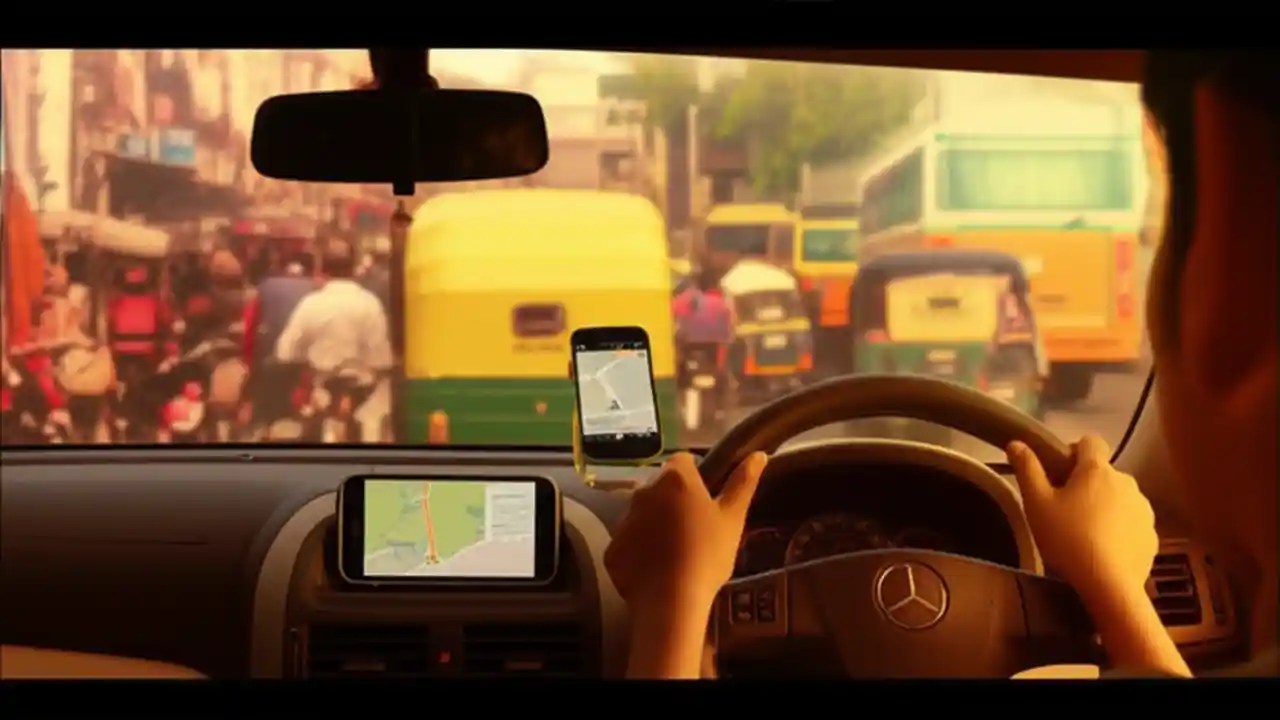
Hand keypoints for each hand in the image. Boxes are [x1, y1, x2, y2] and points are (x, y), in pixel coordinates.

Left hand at [605, 451, 767, 613]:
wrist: (672, 600)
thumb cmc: (708, 554)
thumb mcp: (733, 518)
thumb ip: (743, 483)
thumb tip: (758, 454)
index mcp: (675, 479)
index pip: (683, 462)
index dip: (695, 476)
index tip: (705, 499)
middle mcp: (643, 491)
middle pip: (660, 487)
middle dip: (672, 500)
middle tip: (693, 528)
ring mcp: (624, 520)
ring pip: (641, 514)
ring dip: (654, 524)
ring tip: (674, 552)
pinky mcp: (613, 548)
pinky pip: (628, 542)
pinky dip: (638, 550)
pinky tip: (655, 569)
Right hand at [1007, 434, 1157, 600]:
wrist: (1109, 584)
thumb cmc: (1067, 538)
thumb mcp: (1036, 504)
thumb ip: (1027, 469)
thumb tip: (1016, 443)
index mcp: (1096, 469)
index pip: (1090, 441)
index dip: (1073, 450)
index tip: (1060, 471)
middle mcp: (1126, 481)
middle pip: (1103, 473)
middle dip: (1086, 484)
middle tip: (1065, 509)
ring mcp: (1143, 508)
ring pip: (1119, 497)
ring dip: (1105, 506)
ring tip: (1086, 533)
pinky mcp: (1153, 534)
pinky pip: (1132, 522)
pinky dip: (1120, 529)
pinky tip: (1104, 550)